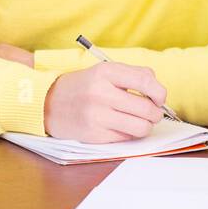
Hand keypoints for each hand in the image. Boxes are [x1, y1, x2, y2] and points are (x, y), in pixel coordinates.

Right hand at [43, 61, 166, 142]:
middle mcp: (101, 93)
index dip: (159, 92)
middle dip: (156, 113)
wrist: (48, 103)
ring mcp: (96, 116)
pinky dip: (130, 134)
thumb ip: (134, 74)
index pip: (145, 81)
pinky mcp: (93, 135)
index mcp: (106, 72)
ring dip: (146, 126)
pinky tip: (123, 127)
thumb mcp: (105, 70)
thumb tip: (159, 90)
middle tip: (153, 113)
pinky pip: (126, 138)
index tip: (160, 98)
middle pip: (146, 108)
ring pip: (140, 127)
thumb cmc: (84, 86)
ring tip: (141, 121)